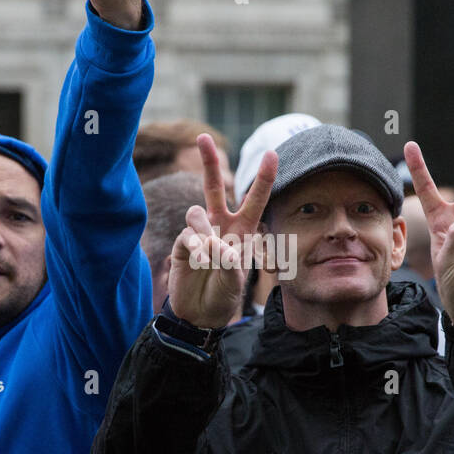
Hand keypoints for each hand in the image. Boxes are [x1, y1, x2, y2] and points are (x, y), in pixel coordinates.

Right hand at [167, 136, 276, 329]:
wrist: (200, 315)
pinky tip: (201, 265)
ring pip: (196, 212)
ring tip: (211, 260)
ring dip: (206, 234)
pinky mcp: (182, 244)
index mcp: (242, 230)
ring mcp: (199, 233)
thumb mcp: (236, 281)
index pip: (255, 199)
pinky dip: (196, 249)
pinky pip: (187, 236)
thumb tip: (217, 244)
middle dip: (208, 162)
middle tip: (202, 138)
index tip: (271, 153)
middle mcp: (220, 225)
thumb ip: (229, 262)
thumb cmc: (224, 295)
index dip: (263, 177)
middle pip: (214, 187)